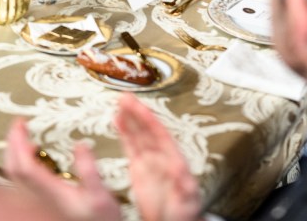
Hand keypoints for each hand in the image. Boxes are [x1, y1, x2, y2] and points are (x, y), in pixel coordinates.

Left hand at [5, 119, 121, 220]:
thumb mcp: (100, 196)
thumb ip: (90, 171)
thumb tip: (80, 146)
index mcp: (51, 192)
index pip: (23, 164)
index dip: (18, 142)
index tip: (21, 123)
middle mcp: (40, 198)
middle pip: (13, 169)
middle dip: (12, 144)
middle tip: (18, 126)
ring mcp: (39, 202)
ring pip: (15, 177)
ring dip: (15, 154)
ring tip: (22, 139)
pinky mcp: (43, 204)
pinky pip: (23, 182)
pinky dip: (22, 165)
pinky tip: (33, 160)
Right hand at [114, 95, 202, 220]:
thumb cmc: (185, 214)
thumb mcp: (188, 200)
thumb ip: (184, 184)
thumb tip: (180, 168)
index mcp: (174, 160)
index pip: (160, 134)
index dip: (148, 118)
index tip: (137, 105)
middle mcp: (162, 157)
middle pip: (148, 129)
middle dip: (137, 112)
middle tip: (124, 96)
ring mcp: (151, 162)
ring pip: (139, 135)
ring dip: (130, 118)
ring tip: (119, 103)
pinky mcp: (140, 170)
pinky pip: (131, 147)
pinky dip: (125, 133)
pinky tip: (118, 121)